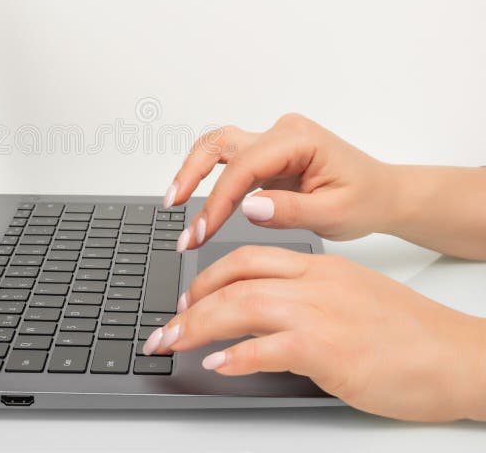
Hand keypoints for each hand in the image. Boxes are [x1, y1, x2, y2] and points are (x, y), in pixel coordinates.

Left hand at [143, 245, 485, 420]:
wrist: (458, 356)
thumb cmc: (410, 335)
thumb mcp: (352, 301)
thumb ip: (307, 303)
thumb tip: (265, 326)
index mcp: (319, 268)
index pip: (249, 258)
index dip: (210, 275)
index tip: (190, 296)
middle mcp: (314, 284)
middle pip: (235, 279)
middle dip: (191, 302)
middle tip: (166, 327)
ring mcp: (320, 313)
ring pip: (242, 306)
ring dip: (197, 325)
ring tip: (172, 342)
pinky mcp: (328, 349)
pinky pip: (267, 347)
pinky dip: (236, 355)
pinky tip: (217, 364)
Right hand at [164, 113, 395, 250]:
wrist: (382, 194)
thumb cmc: (366, 199)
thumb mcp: (336, 214)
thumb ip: (291, 211)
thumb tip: (247, 207)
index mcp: (299, 140)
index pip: (245, 166)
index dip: (218, 200)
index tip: (201, 232)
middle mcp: (281, 133)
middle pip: (221, 143)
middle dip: (191, 174)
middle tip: (172, 206)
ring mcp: (272, 142)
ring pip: (218, 148)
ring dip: (193, 172)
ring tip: (174, 203)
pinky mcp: (266, 156)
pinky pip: (229, 163)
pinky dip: (209, 181)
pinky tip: (199, 204)